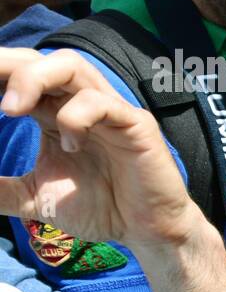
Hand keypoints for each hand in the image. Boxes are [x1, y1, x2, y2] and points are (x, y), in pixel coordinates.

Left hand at [0, 48, 205, 254]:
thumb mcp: (34, 198)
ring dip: (34, 79)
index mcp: (55, 113)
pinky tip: (69, 145)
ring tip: (11, 109)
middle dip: (5, 66)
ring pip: (71, 66)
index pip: (19, 78)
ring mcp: (109, 110)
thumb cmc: (99, 207)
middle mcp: (80, 104)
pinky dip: (76, 117)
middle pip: (40, 60)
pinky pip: (101, 103)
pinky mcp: (136, 125)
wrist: (145, 232)